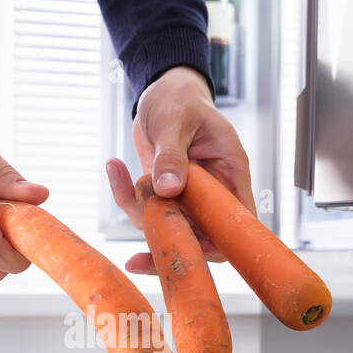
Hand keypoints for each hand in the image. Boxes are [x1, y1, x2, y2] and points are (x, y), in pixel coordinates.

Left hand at [108, 66, 253, 274]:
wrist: (162, 92)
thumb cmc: (180, 99)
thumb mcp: (176, 120)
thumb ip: (172, 154)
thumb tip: (168, 189)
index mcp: (230, 172)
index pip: (238, 221)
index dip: (222, 242)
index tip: (192, 249)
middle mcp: (212, 191)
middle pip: (202, 237)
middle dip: (170, 248)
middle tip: (136, 260)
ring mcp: (187, 197)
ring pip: (169, 229)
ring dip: (138, 214)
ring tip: (117, 171)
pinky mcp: (164, 196)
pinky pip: (146, 211)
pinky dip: (125, 196)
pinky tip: (114, 168)